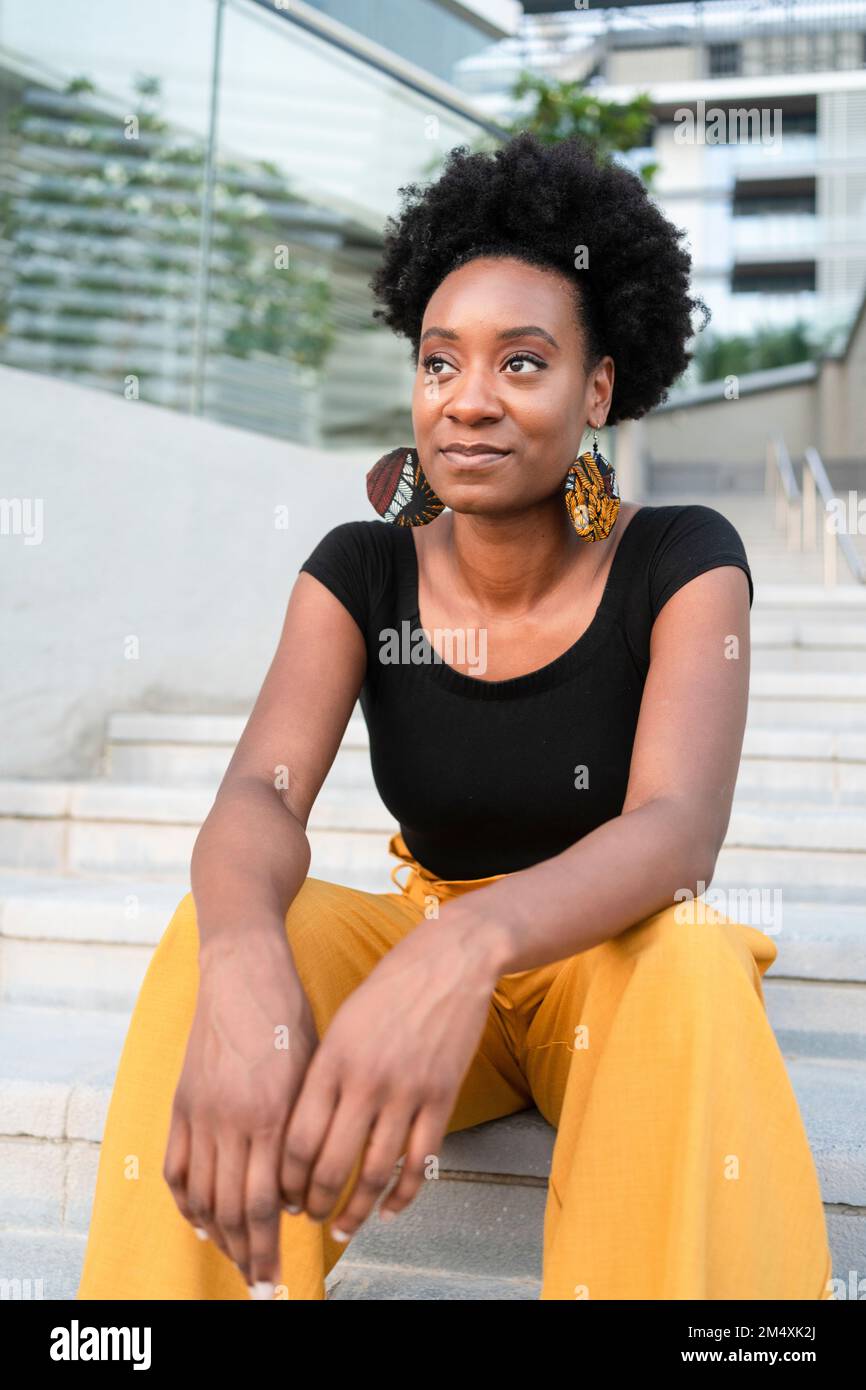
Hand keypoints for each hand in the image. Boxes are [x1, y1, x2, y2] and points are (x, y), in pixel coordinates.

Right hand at [163, 921, 317, 1295]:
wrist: (244, 970)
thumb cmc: (290, 1015)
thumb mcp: (313, 1071)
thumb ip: (303, 1130)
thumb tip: (299, 1190)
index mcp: (269, 1114)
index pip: (267, 1200)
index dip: (272, 1242)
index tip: (281, 1270)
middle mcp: (230, 1120)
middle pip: (234, 1208)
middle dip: (248, 1252)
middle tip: (260, 1282)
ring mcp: (200, 1113)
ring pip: (202, 1194)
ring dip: (219, 1234)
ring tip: (235, 1257)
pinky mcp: (182, 1102)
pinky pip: (176, 1166)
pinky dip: (186, 1201)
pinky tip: (200, 1220)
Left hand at [279, 911, 501, 1240]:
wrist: (448, 960)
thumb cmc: (387, 989)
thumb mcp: (340, 1026)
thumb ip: (322, 1076)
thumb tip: (301, 1133)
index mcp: (331, 1061)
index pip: (296, 1140)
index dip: (286, 1179)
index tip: (283, 1195)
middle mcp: (365, 1081)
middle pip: (330, 1165)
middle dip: (315, 1203)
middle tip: (310, 1218)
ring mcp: (406, 1091)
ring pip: (376, 1173)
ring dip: (356, 1210)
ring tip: (344, 1227)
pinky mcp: (441, 1096)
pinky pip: (420, 1162)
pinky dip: (404, 1195)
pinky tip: (391, 1209)